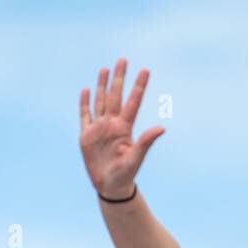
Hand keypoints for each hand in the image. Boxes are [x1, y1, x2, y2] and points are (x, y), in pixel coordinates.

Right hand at [79, 58, 164, 198]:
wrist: (109, 187)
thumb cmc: (125, 175)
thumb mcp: (135, 158)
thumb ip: (146, 142)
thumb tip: (162, 128)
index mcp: (125, 128)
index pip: (133, 102)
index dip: (139, 86)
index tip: (146, 70)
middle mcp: (112, 124)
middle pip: (115, 96)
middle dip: (119, 78)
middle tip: (123, 59)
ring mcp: (99, 129)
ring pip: (101, 101)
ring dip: (103, 85)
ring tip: (105, 69)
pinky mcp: (86, 136)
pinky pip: (85, 115)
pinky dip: (85, 103)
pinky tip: (87, 90)